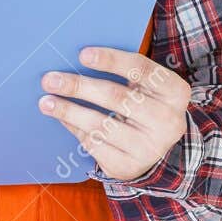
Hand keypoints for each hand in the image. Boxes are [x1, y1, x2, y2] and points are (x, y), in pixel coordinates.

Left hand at [37, 44, 191, 183]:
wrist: (156, 148)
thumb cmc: (144, 105)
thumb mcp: (146, 87)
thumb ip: (124, 72)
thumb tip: (77, 59)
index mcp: (175, 92)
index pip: (142, 69)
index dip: (111, 60)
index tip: (82, 55)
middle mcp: (168, 121)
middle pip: (116, 97)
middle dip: (79, 87)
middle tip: (50, 79)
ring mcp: (150, 147)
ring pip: (101, 124)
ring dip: (69, 111)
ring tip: (46, 101)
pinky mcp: (129, 166)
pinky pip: (95, 144)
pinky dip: (75, 129)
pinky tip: (63, 119)